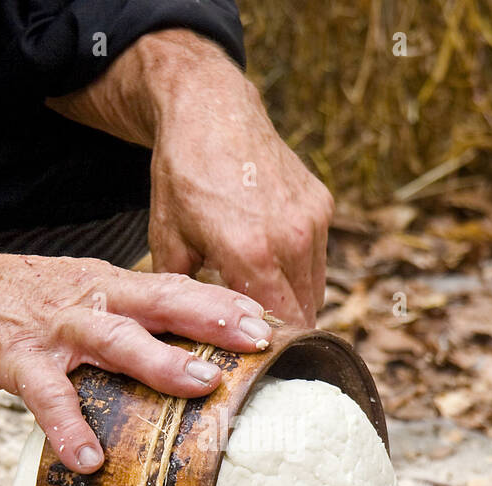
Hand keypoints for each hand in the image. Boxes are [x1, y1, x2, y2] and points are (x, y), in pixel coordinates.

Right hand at [0, 241, 272, 472]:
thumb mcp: (88, 298)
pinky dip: (67, 425)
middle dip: (214, 319)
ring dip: (160, 361)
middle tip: (260, 340)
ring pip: (115, 340)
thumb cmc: (26, 302)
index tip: (275, 320)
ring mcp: (57, 329)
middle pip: (162, 302)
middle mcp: (94, 301)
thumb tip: (193, 355)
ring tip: (201, 386)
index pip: (180, 288)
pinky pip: (45, 395)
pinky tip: (88, 457)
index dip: (226, 301)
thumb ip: (134, 320)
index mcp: (115, 287)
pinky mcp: (16, 358)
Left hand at [47, 30, 333, 326]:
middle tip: (259, 349)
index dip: (268, 352)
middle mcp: (290, 239)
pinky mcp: (321, 205)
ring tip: (264, 313)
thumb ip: (189, 294)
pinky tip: (272, 268)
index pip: (276, 326)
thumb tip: (194, 338)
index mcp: (249, 252)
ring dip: (294, 305)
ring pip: (314, 289)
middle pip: (302, 314)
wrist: (210, 111)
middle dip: (282, 335)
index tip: (256, 367)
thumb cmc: (182, 177)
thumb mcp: (170, 241)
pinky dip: (299, 272)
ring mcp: (311, 220)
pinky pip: (317, 259)